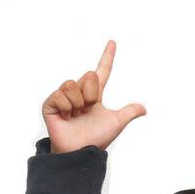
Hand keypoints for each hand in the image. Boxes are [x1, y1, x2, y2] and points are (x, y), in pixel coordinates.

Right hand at [42, 39, 146, 153]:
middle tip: (87, 111)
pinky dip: (66, 107)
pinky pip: (60, 94)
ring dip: (78, 103)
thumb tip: (144, 109)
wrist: (80, 152)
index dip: (107, 57)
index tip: (113, 42)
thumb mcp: (116, 123)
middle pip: (88, 75)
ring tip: (75, 116)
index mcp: (95, 94)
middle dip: (91, 94)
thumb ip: (129, 112)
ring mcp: (63, 97)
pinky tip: (65, 117)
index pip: (102, 71)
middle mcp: (79, 92)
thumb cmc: (96, 139)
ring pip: (73, 84)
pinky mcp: (50, 103)